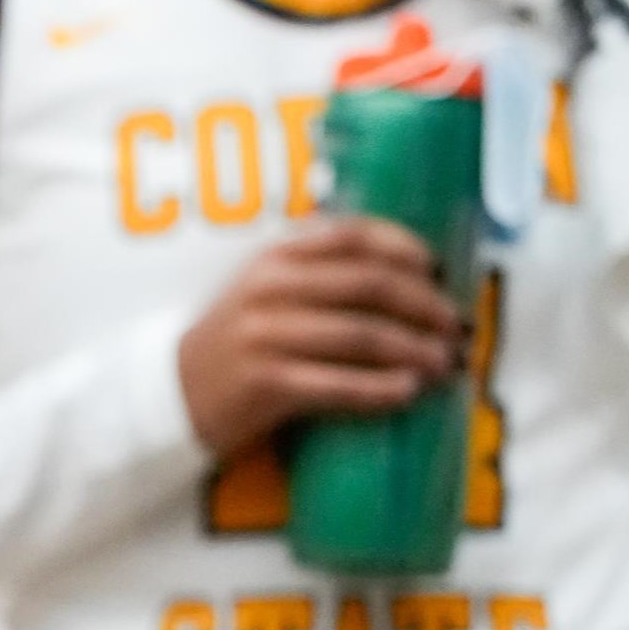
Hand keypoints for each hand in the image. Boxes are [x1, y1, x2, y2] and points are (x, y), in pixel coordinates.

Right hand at [175, 218, 462, 461]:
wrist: (173, 394)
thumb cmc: (237, 345)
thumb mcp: (266, 293)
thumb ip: (318, 277)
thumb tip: (406, 282)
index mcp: (275, 258)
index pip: (352, 235)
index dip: (404, 247)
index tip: (438, 269)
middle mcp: (271, 289)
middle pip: (369, 284)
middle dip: (424, 305)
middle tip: (455, 326)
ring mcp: (267, 336)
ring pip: (361, 335)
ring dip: (414, 350)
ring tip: (443, 364)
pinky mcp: (266, 383)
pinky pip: (338, 384)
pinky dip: (380, 389)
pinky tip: (407, 392)